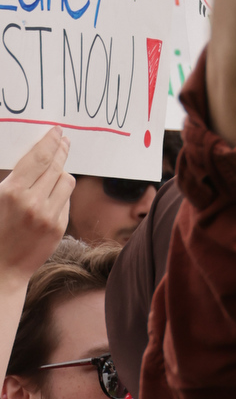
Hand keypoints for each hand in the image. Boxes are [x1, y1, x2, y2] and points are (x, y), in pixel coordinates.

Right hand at [0, 129, 71, 286]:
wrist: (0, 267)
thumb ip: (13, 179)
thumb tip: (32, 159)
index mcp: (12, 191)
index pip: (39, 158)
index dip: (50, 141)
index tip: (57, 131)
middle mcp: (33, 203)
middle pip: (56, 166)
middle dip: (60, 150)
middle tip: (63, 140)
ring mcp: (49, 217)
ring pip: (67, 182)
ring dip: (61, 172)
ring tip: (55, 168)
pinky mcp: (59, 228)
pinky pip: (65, 201)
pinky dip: (59, 194)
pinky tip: (51, 193)